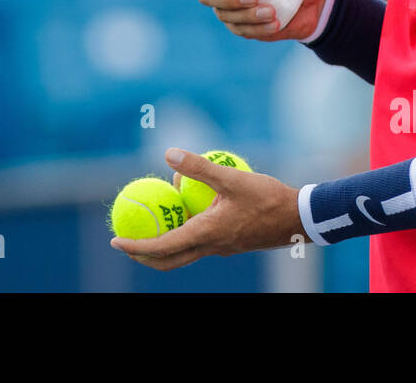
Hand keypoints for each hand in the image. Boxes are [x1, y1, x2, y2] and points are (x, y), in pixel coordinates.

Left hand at [110, 148, 307, 269]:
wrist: (299, 217)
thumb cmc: (268, 197)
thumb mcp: (232, 177)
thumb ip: (199, 167)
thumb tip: (168, 154)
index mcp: (207, 235)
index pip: (163, 247)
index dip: (136, 246)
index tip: (115, 241)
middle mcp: (211, 247)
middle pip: (169, 261)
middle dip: (143, 255)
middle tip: (125, 241)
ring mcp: (221, 247)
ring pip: (184, 253)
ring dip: (163, 245)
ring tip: (149, 224)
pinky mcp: (229, 242)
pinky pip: (198, 241)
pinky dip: (183, 232)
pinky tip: (184, 209)